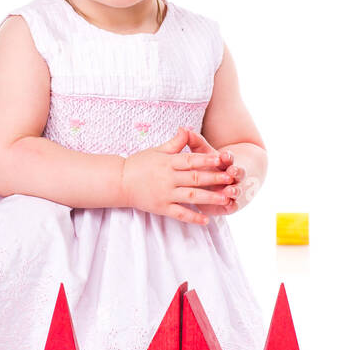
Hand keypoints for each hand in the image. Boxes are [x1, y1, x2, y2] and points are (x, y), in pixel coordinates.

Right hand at [120, 127, 238, 225]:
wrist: (119, 181)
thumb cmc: (139, 164)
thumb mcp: (157, 150)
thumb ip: (175, 143)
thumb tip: (186, 129)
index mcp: (168, 162)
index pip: (191, 160)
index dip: (207, 160)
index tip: (222, 159)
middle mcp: (168, 178)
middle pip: (195, 178)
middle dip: (215, 178)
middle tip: (231, 179)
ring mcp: (165, 194)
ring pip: (191, 196)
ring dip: (210, 198)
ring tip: (226, 199)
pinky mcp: (161, 207)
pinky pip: (179, 213)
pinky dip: (193, 217)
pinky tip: (206, 220)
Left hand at [181, 127, 249, 217]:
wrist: (215, 185)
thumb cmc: (206, 165)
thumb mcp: (201, 154)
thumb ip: (194, 142)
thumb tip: (183, 129)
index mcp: (225, 163)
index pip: (228, 158)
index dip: (227, 157)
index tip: (224, 155)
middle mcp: (231, 176)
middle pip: (236, 173)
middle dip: (235, 172)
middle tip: (232, 171)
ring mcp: (231, 190)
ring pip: (236, 190)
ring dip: (234, 190)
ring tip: (230, 190)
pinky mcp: (228, 204)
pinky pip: (232, 205)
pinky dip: (231, 205)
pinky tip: (229, 205)